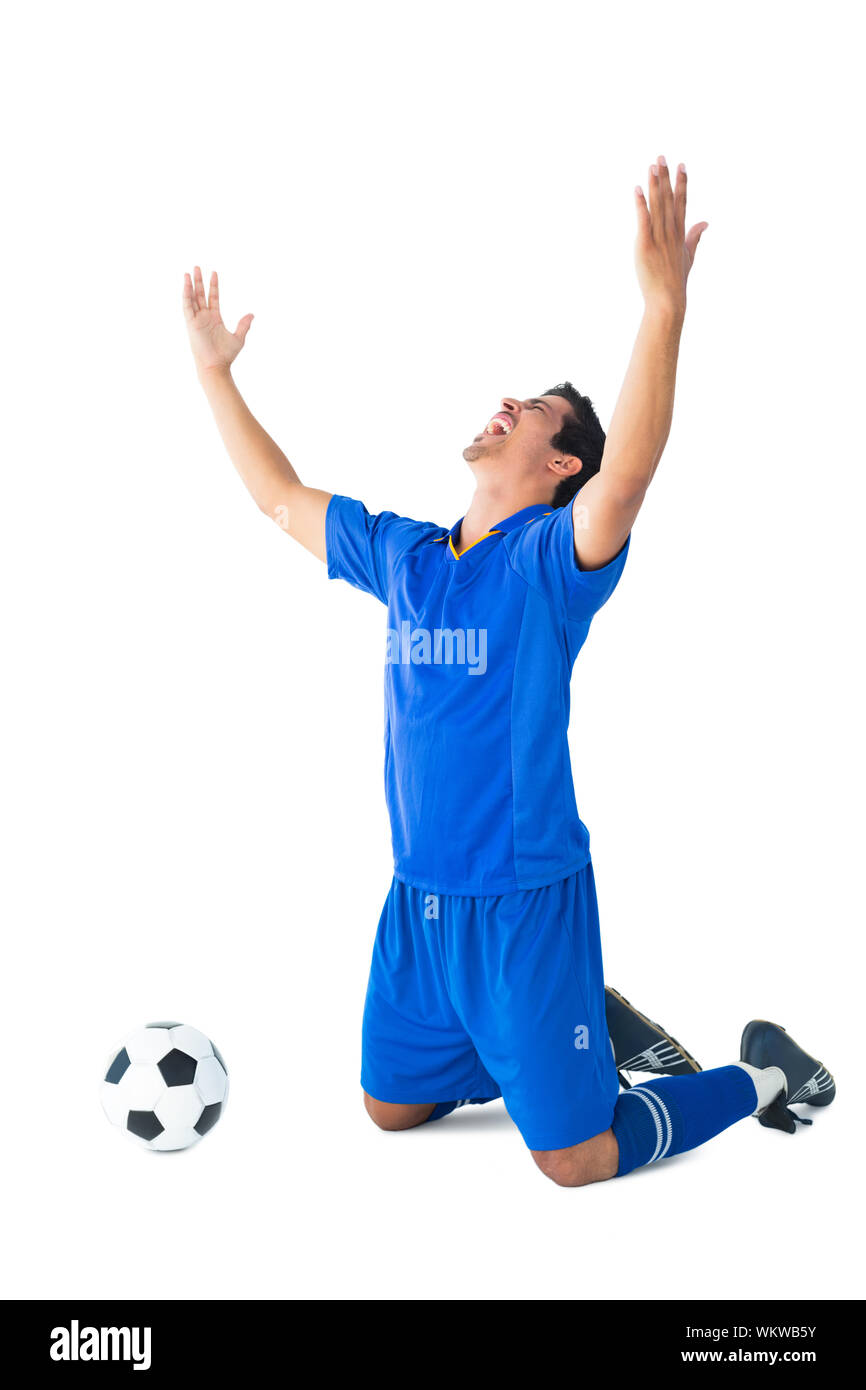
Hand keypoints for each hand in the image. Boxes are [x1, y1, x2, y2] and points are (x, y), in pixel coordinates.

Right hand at [182, 266, 252, 372]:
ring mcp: (197, 319)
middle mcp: (204, 317)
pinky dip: (186, 295)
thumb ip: (244, 325)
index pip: (213, 297)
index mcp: (214, 318)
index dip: (213, 285)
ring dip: (191, 285)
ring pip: (192, 298)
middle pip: (200, 295)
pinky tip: (186, 284)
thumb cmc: (225, 355)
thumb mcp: (238, 337)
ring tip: (189, 272)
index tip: (214, 272)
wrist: (216, 366)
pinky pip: (187, 307)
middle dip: (199, 281)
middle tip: (197, 267)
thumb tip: (251, 314)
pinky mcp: (191, 324)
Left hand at [634, 157, 706, 313]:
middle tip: (662, 157)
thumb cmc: (676, 281)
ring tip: (652, 166)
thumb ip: (696, 236)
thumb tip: (706, 221)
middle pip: (669, 199)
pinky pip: (643, 221)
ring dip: (654, 185)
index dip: (682, 183)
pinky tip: (637, 189)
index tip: (682, 165)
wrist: (668, 301)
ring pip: (657, 206)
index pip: (682, 202)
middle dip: (666, 177)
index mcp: (680, 233)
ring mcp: (659, 238)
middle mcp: (671, 232)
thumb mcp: (689, 256)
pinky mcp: (645, 246)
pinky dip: (640, 205)